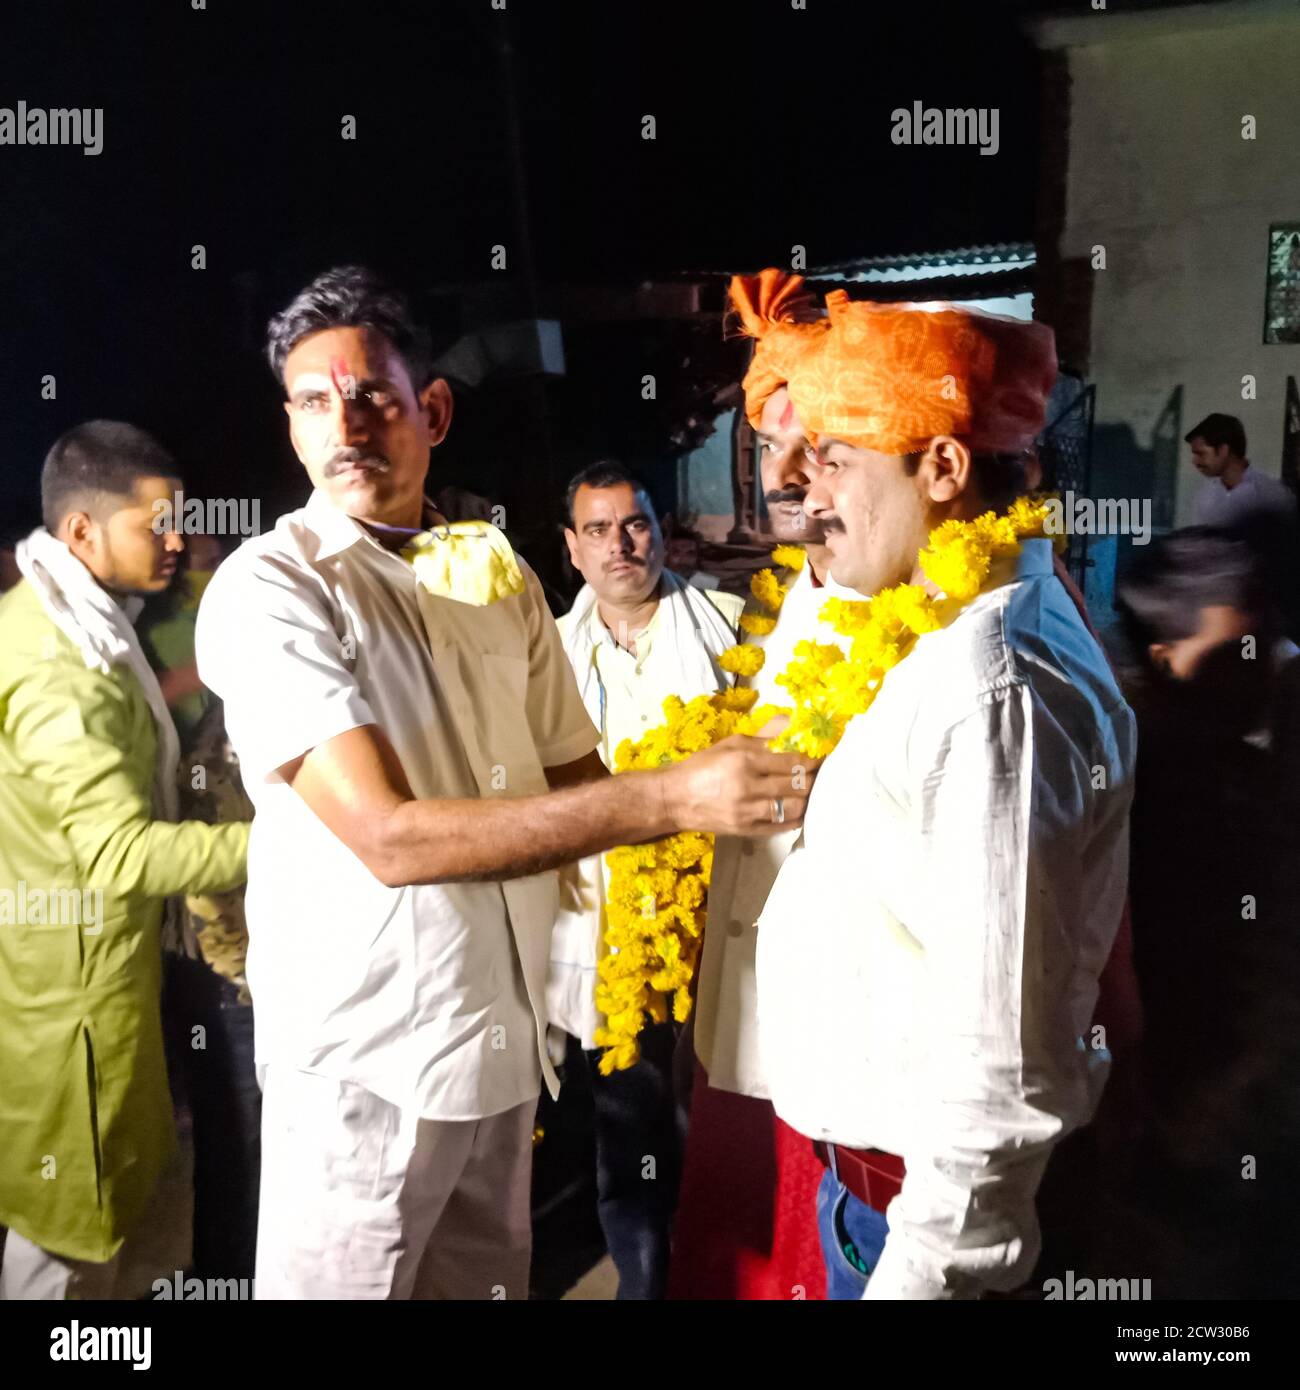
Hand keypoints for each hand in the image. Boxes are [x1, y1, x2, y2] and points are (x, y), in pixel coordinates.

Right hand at [662, 734, 818, 836]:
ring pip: (793, 808)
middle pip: (796, 786)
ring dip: (807, 800)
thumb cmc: (701, 767)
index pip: (790, 763)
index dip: (810, 762)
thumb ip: (760, 741)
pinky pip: (780, 826)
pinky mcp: (746, 830)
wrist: (675, 798)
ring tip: (811, 793)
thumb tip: (788, 734)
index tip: (819, 760)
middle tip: (820, 776)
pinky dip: (795, 819)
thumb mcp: (729, 744)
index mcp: (744, 761)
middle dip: (813, 780)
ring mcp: (748, 812)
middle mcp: (748, 787)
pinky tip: (800, 811)